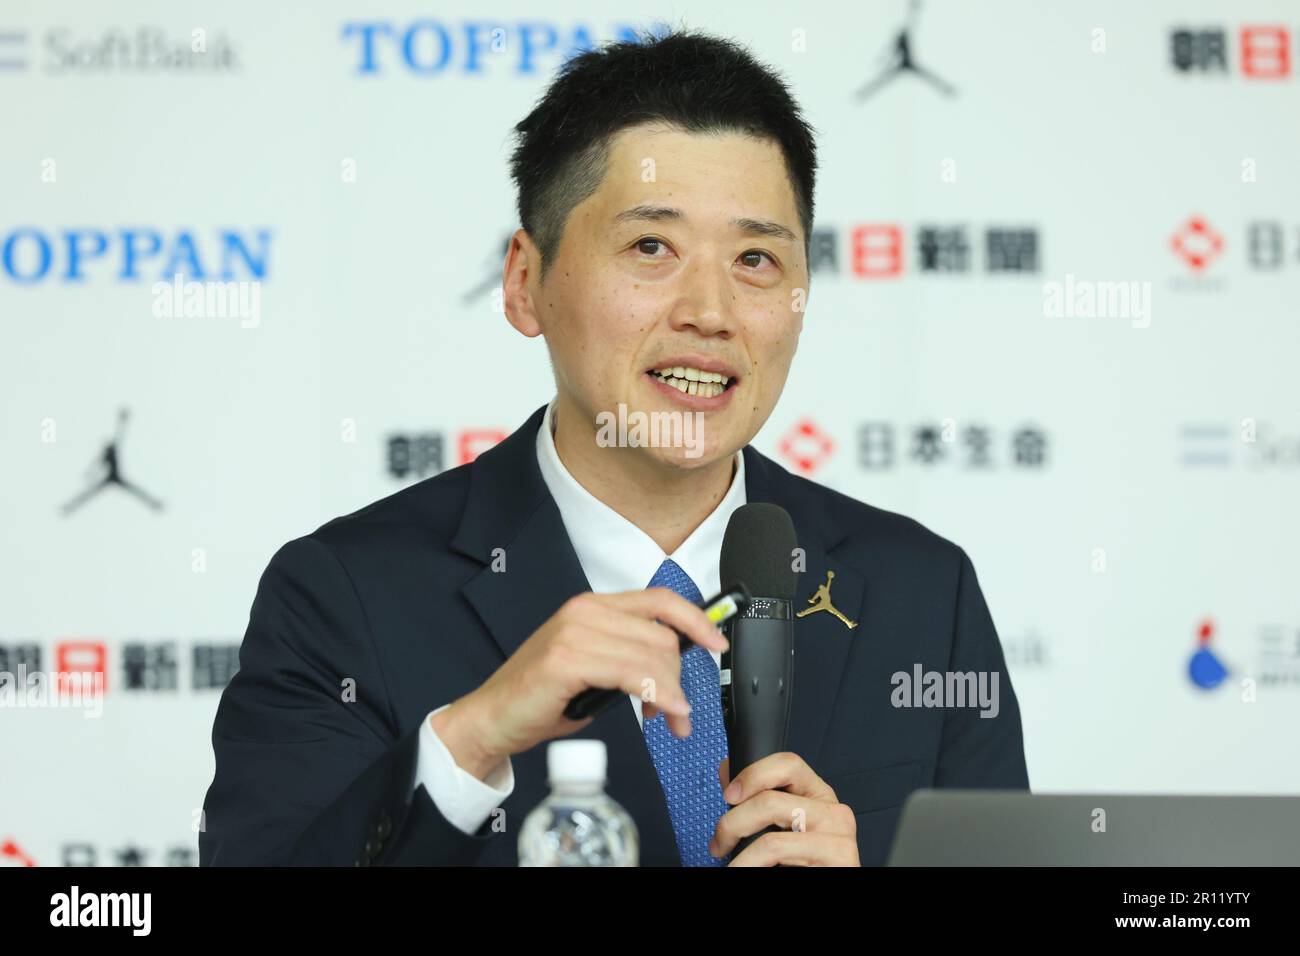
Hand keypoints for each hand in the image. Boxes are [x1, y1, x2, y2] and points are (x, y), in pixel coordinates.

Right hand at [432, 589, 727, 778]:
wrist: (493, 717)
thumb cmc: (542, 697)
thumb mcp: (594, 667)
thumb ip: (630, 657)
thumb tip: (673, 669)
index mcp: (592, 606)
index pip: (659, 600)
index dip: (696, 620)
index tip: (716, 643)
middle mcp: (584, 610)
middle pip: (661, 636)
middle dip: (680, 678)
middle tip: (679, 711)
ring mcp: (574, 632)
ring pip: (652, 656)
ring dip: (672, 693)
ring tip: (671, 719)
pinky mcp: (566, 659)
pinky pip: (631, 674)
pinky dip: (657, 695)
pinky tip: (664, 712)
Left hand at [708, 752, 860, 866]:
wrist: (827, 889)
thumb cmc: (802, 862)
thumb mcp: (778, 826)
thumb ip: (753, 798)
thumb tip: (726, 769)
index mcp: (818, 795)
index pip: (788, 764)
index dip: (753, 774)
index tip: (729, 795)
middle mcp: (833, 811)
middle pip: (770, 801)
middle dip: (732, 824)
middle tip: (719, 844)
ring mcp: (839, 837)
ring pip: (771, 839)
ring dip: (740, 857)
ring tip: (732, 866)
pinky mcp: (840, 860)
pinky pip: (779, 858)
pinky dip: (751, 866)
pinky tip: (747, 870)